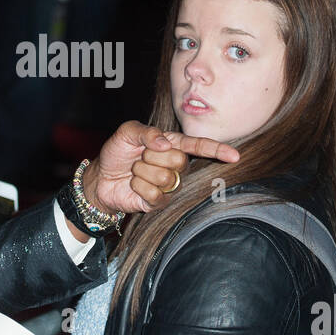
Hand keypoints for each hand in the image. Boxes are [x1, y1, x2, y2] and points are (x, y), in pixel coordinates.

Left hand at [83, 121, 238, 215]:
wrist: (100, 176)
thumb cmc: (117, 152)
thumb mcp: (127, 132)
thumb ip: (147, 131)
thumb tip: (166, 143)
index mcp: (173, 145)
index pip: (198, 147)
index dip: (217, 151)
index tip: (234, 155)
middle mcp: (175, 166)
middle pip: (180, 161)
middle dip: (152, 156)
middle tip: (139, 157)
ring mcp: (168, 186)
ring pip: (166, 178)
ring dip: (142, 172)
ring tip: (135, 171)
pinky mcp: (158, 203)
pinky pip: (155, 194)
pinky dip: (138, 187)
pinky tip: (133, 185)